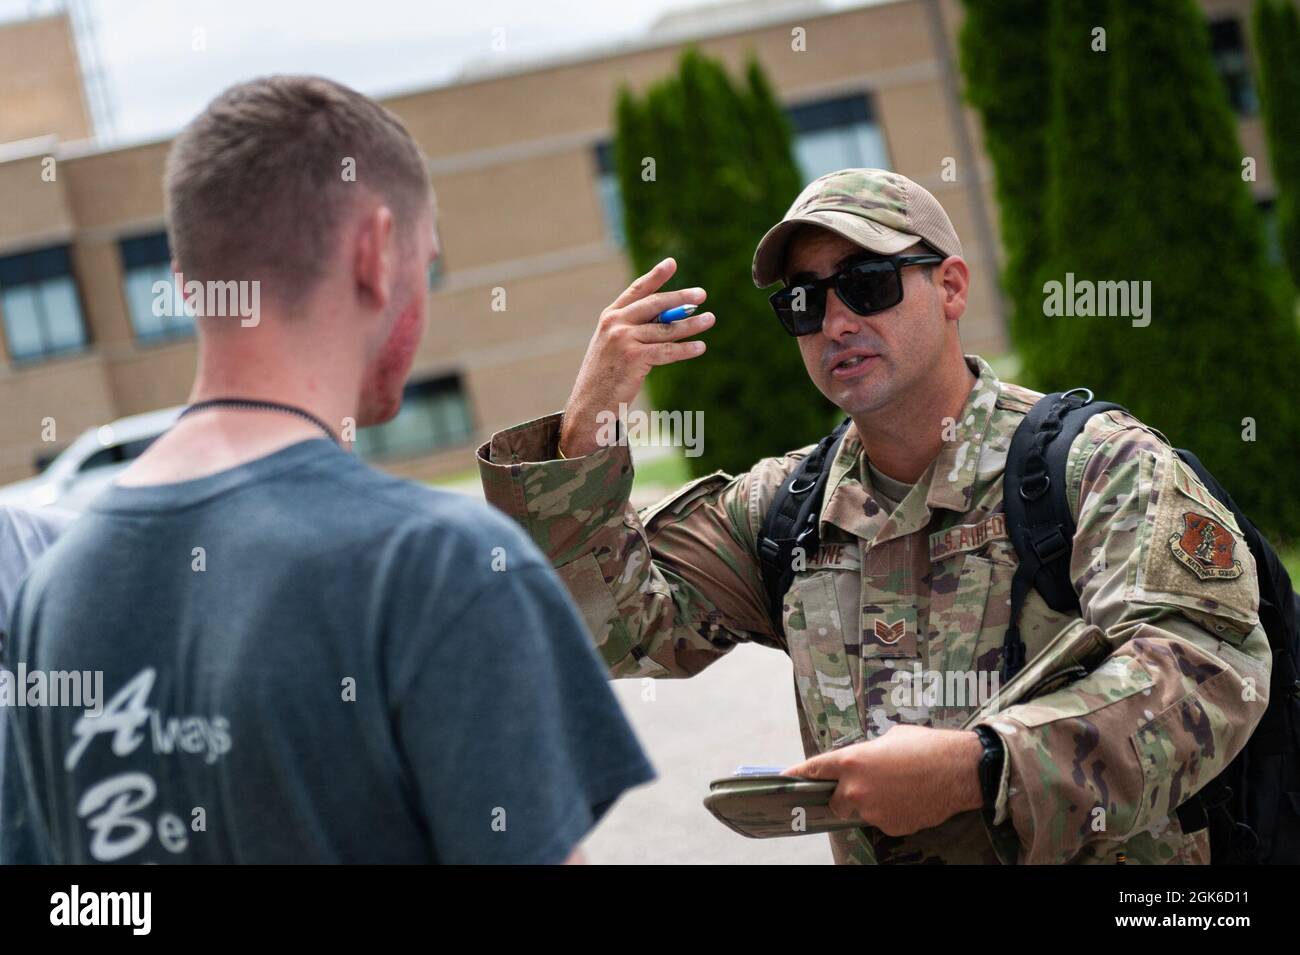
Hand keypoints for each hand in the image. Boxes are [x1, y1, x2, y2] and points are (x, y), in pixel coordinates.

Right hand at [559, 257, 714, 457]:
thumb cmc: (604, 379)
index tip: (671, 263)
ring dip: (692, 325)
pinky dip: (686, 349)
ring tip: (709, 319)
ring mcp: (623, 339)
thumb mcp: (614, 347)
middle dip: (681, 298)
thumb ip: (636, 331)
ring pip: (666, 329)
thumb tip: (672, 320)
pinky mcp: (634, 357)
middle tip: (701, 295)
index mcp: (609, 317)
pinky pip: (667, 350)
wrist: (588, 406)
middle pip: (655, 304)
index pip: (636, 290)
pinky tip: (700, 347)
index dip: (655, 276)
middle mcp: (615, 323)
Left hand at [782, 725, 984, 836]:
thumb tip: (863, 761)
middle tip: (867, 783)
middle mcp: (856, 788)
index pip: (815, 769)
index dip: (799, 774)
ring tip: (898, 787)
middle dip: (844, 794)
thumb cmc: (925, 746)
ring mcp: (873, 810)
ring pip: (861, 811)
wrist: (959, 770)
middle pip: (835, 800)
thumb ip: (867, 753)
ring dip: (872, 802)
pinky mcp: (890, 825)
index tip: (784, 779)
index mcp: (852, 760)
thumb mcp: (889, 738)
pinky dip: (891, 812)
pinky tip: (909, 798)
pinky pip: (882, 820)